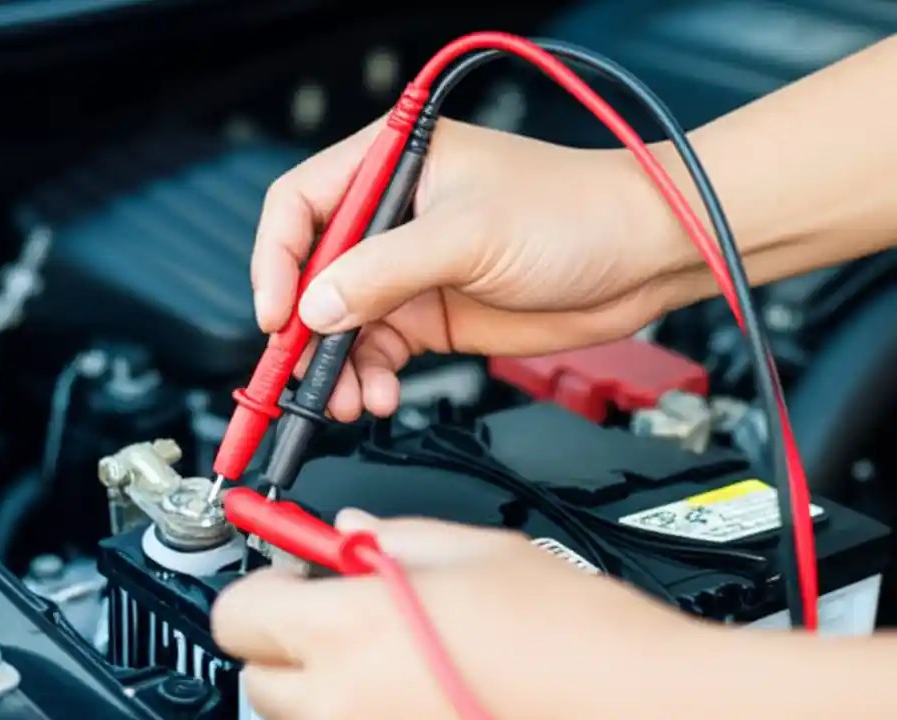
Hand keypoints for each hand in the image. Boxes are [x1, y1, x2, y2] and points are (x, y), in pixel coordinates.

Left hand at [211, 510, 719, 719]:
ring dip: (315, 683)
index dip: (262, 586)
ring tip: (381, 652)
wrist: (637, 702)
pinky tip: (407, 688)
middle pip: (255, 677)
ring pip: (295, 719)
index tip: (295, 571)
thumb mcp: (470, 550)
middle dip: (282, 638)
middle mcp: (344, 701)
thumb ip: (388, 539)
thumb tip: (349, 532)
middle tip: (335, 610)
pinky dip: (355, 712)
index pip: (238, 615)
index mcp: (348, 629)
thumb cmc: (569, 632)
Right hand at [251, 119, 698, 420]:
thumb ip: (384, 271)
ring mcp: (407, 270)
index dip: (275, 260)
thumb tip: (316, 308)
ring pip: (339, 324)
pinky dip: (368, 379)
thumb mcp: (470, 235)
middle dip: (302, 330)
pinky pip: (375, 353)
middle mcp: (389, 217)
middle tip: (300, 374)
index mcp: (389, 166)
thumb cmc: (574, 212)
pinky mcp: (428, 315)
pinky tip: (379, 396)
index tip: (277, 314)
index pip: (298, 206)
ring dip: (335, 367)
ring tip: (346, 399)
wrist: (641, 259)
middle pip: (311, 273)